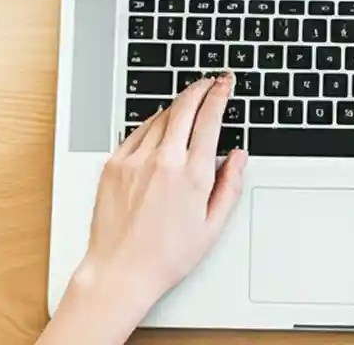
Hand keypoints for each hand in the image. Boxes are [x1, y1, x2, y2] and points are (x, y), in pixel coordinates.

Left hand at [39, 73, 246, 344]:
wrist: (120, 272)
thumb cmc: (166, 256)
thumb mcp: (212, 226)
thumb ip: (230, 186)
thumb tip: (239, 157)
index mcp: (193, 175)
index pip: (210, 119)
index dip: (220, 95)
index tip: (226, 84)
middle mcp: (164, 162)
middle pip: (185, 108)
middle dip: (201, 88)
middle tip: (211, 81)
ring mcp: (135, 161)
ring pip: (160, 116)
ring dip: (178, 104)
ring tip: (189, 101)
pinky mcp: (114, 166)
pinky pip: (136, 132)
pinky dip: (152, 122)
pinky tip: (160, 123)